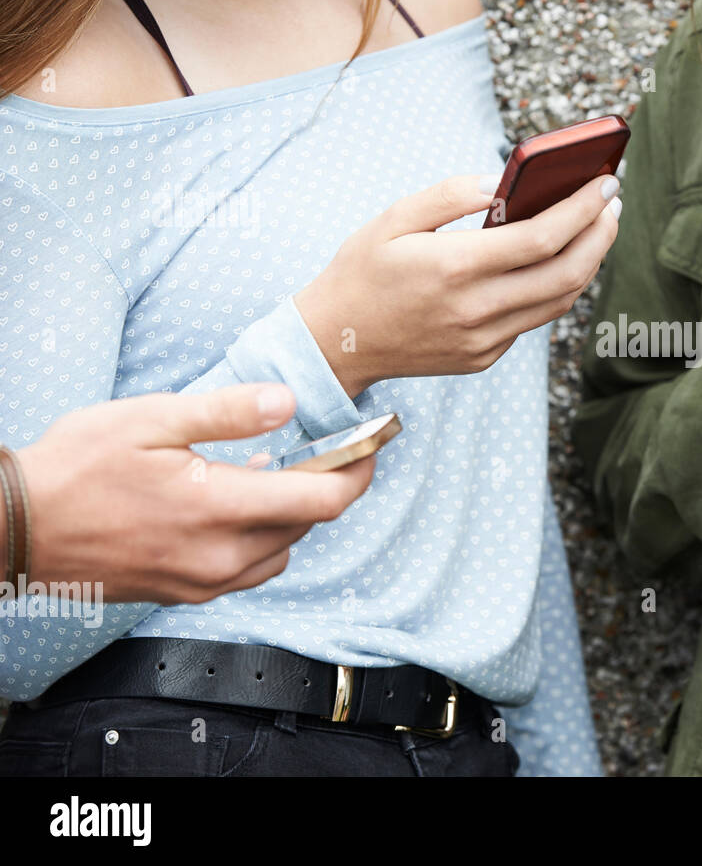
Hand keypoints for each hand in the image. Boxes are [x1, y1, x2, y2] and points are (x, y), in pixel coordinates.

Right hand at [15, 384, 374, 603]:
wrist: (15, 529)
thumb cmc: (75, 469)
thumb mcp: (152, 419)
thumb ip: (228, 412)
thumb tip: (289, 402)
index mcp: (221, 510)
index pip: (324, 501)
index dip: (359, 470)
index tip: (372, 444)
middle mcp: (221, 558)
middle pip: (308, 525)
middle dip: (325, 486)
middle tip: (323, 449)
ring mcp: (203, 583)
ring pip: (282, 551)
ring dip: (290, 514)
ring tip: (269, 473)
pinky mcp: (185, 594)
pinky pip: (248, 569)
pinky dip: (259, 537)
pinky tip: (233, 505)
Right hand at [295, 174, 620, 396]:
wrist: (335, 343)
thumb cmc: (362, 272)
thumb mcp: (393, 218)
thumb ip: (450, 194)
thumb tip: (501, 181)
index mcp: (454, 268)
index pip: (542, 238)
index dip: (583, 210)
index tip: (605, 184)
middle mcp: (476, 310)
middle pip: (567, 274)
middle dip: (601, 235)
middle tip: (612, 203)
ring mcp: (483, 340)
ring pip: (558, 301)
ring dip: (587, 263)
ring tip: (596, 228)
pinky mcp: (483, 357)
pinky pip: (533, 320)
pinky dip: (553, 287)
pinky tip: (556, 260)